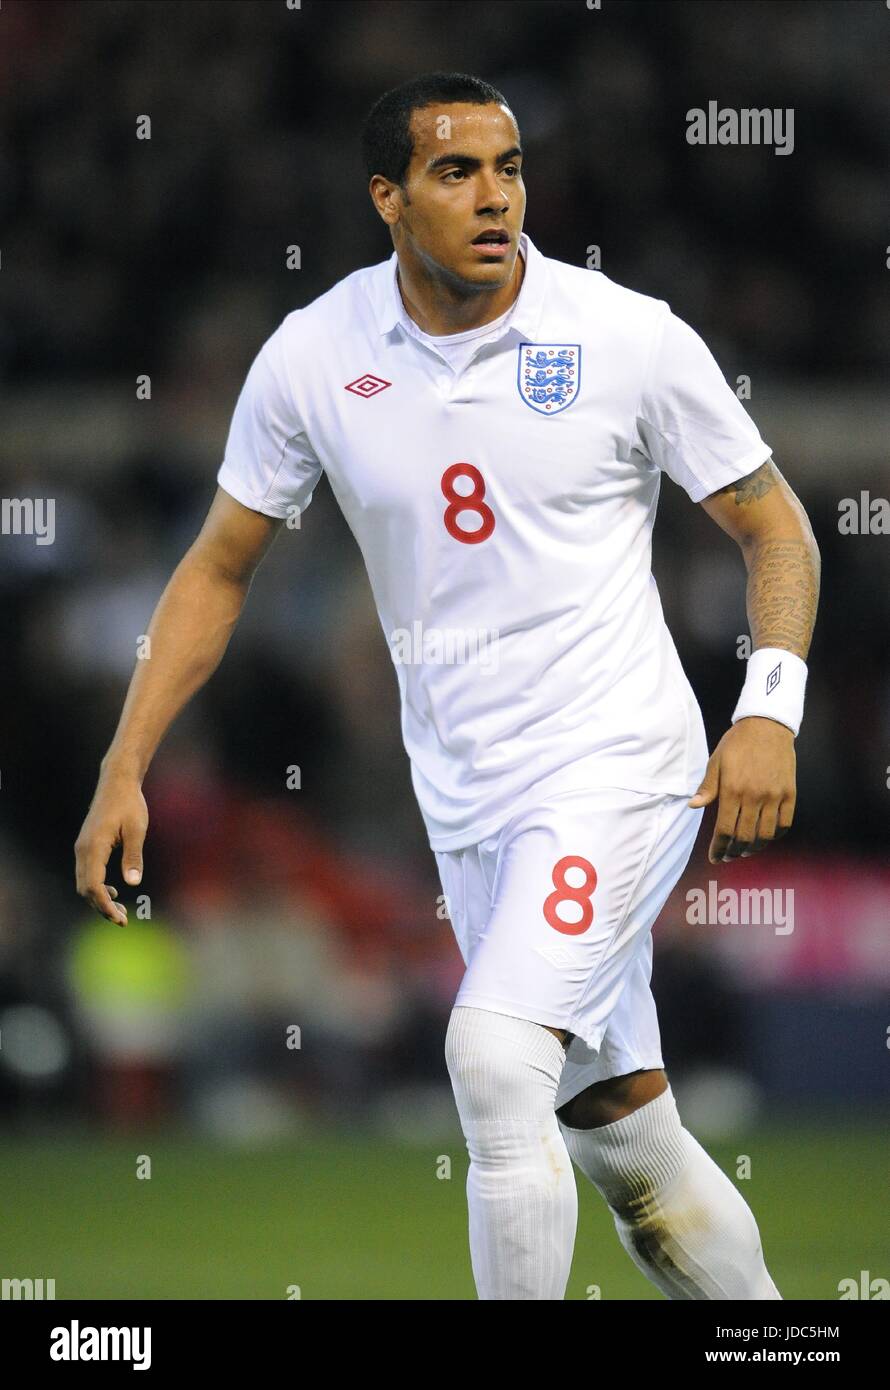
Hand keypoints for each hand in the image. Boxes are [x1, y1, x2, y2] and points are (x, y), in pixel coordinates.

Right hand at [74, 773, 148, 924]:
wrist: (117, 783)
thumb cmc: (129, 804)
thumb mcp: (136, 830)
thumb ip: (133, 856)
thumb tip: (133, 883)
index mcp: (94, 847)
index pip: (93, 885)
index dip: (104, 905)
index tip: (120, 919)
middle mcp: (83, 849)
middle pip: (85, 889)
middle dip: (102, 908)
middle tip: (124, 920)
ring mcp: (82, 848)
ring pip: (84, 883)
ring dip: (99, 899)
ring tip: (121, 912)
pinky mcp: (86, 846)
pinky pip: (86, 874)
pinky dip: (97, 887)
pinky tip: (114, 892)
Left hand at [688, 717, 795, 863]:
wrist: (767, 726)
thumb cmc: (737, 743)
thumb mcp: (716, 762)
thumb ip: (707, 787)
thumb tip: (693, 806)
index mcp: (732, 790)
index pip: (724, 830)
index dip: (718, 848)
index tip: (714, 858)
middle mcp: (754, 796)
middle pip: (744, 837)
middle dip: (734, 852)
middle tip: (728, 856)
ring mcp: (774, 796)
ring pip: (765, 835)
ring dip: (754, 848)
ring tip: (745, 850)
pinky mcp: (789, 793)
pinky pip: (784, 823)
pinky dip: (775, 835)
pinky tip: (765, 836)